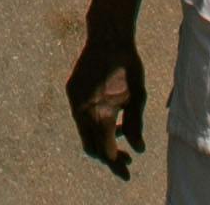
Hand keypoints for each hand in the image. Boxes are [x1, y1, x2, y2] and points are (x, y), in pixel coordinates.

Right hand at [66, 31, 148, 176]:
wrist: (107, 37)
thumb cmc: (127, 67)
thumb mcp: (137, 99)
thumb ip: (135, 127)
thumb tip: (137, 150)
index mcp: (101, 116)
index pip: (107, 152)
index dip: (118, 164)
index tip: (128, 171)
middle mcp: (83, 111)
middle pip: (92, 147)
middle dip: (108, 156)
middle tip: (125, 158)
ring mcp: (74, 100)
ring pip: (84, 132)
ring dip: (100, 139)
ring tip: (120, 133)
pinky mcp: (71, 90)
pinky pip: (80, 116)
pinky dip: (92, 123)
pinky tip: (109, 115)